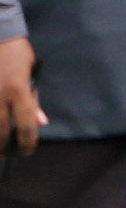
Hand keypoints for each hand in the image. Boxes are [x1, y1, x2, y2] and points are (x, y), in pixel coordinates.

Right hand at [0, 36, 40, 154]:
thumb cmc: (17, 54)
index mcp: (19, 91)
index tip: (28, 151)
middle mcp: (0, 95)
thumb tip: (40, 123)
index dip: (27, 142)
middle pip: (1, 132)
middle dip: (5, 148)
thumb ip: (33, 100)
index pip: (26, 125)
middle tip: (7, 154)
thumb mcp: (32, 74)